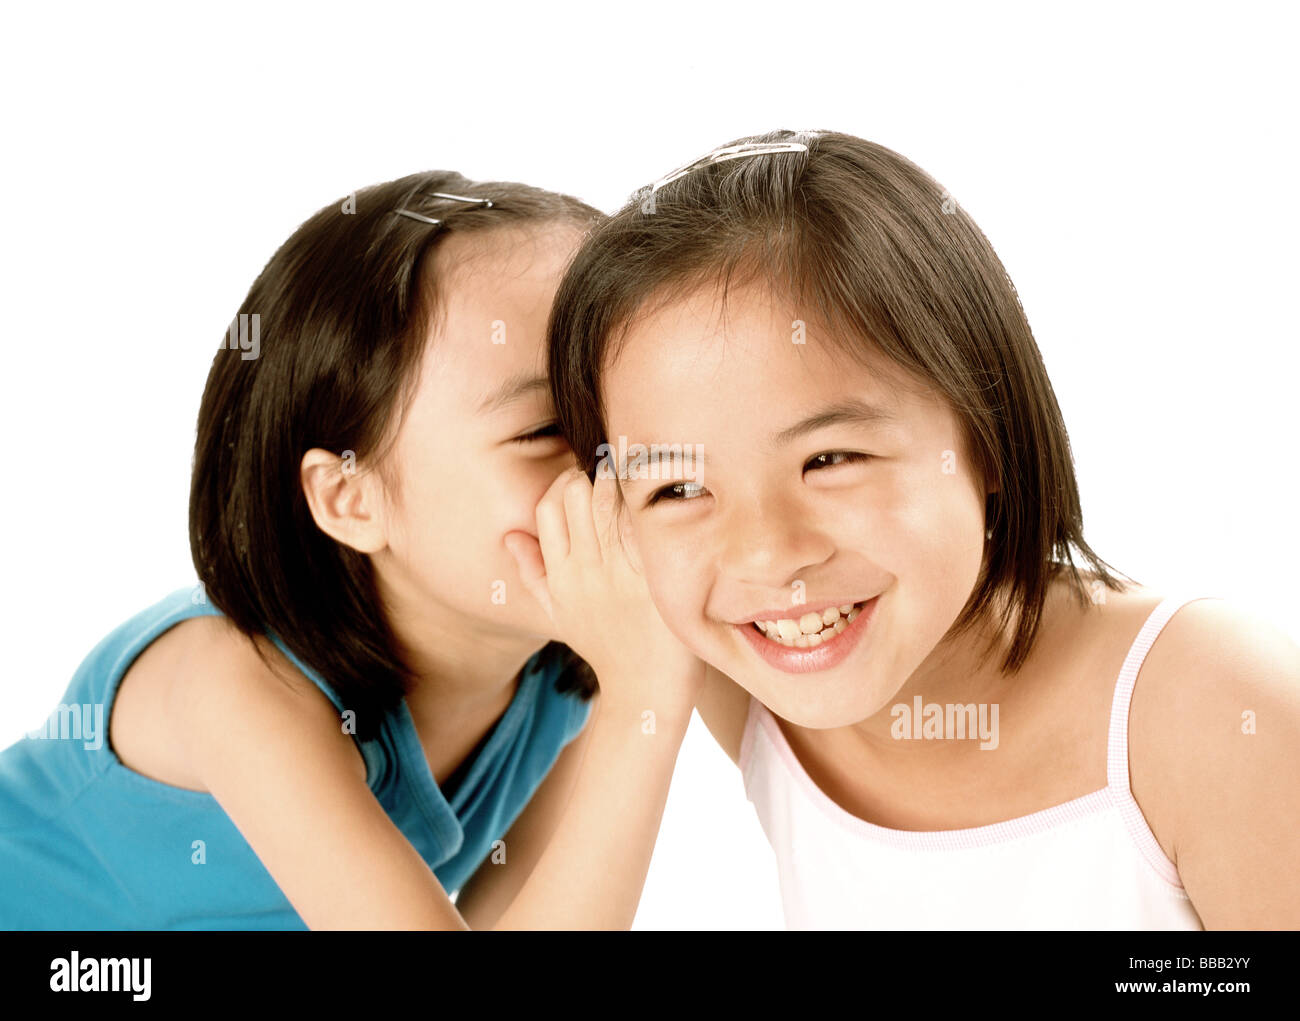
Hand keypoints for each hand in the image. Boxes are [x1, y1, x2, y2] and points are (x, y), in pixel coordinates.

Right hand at [504, 466, 705, 721]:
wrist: (644, 689)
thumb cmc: (607, 647)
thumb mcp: (559, 613)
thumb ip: (533, 573)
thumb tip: (510, 536)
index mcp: (561, 575)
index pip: (548, 507)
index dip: (564, 484)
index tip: (586, 483)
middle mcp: (584, 569)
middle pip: (574, 494)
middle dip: (591, 473)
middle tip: (613, 474)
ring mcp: (617, 572)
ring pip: (605, 500)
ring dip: (619, 479)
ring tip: (634, 481)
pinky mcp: (651, 576)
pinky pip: (641, 524)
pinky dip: (645, 504)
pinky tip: (657, 500)